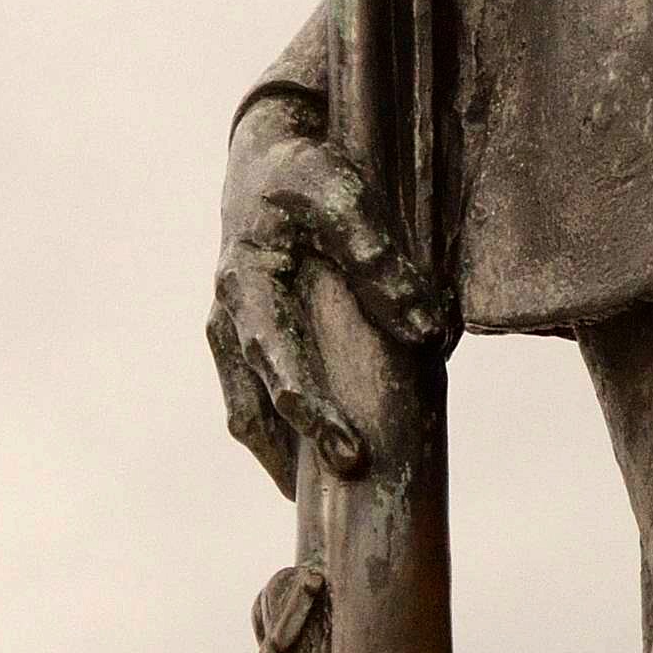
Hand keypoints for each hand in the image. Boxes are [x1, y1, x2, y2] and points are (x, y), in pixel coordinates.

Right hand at [209, 103, 448, 494]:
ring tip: (324, 500)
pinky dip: (279, 434)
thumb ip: (379, 259)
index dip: (313, 416)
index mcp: (245, 285)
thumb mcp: (341, 194)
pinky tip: (315, 458)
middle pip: (249, 409)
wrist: (268, 151)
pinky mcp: (243, 336)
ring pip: (244, 412)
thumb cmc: (305, 169)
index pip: (276, 365)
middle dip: (290, 460)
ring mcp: (229, 330)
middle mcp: (227, 316)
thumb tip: (425, 330)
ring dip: (280, 457)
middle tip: (344, 493)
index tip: (354, 456)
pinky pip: (251, 397)